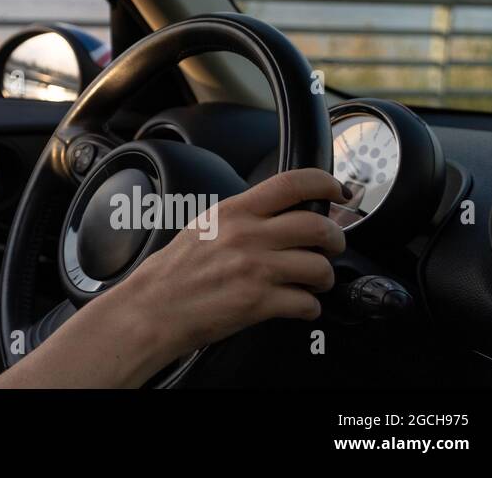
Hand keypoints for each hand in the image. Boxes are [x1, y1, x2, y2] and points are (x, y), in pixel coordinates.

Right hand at [111, 167, 347, 363]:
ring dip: (324, 278)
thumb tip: (281, 213)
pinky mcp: (259, 303)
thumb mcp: (205, 225)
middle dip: (335, 240)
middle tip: (330, 247)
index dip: (325, 183)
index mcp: (235, 211)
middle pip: (319, 226)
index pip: (292, 183)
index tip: (337, 191)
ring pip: (320, 268)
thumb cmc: (175, 270)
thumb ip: (243, 216)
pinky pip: (308, 304)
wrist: (153, 306)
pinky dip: (309, 308)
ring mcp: (256, 269)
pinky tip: (296, 305)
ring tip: (312, 283)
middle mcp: (248, 236)